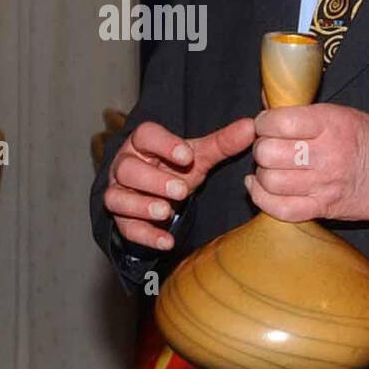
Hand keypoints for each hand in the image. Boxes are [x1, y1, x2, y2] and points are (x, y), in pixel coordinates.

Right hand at [105, 118, 254, 250]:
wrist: (157, 191)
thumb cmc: (174, 167)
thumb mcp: (198, 155)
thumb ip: (222, 143)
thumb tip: (251, 127)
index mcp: (143, 143)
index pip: (145, 135)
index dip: (164, 144)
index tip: (187, 156)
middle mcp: (125, 165)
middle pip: (127, 168)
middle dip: (153, 180)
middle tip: (181, 190)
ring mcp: (119, 192)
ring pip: (117, 198)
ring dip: (141, 206)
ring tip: (166, 212)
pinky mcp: (121, 218)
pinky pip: (126, 228)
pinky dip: (146, 236)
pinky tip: (167, 241)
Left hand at [245, 103, 368, 226]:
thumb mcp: (344, 114)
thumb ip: (304, 110)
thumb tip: (266, 99)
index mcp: (332, 124)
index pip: (278, 123)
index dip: (263, 122)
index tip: (266, 123)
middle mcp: (326, 155)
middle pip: (268, 153)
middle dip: (261, 147)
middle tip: (269, 145)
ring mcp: (324, 185)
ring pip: (270, 181)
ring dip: (263, 173)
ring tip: (270, 166)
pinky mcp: (323, 209)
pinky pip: (280, 209)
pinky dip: (263, 198)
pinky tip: (260, 187)